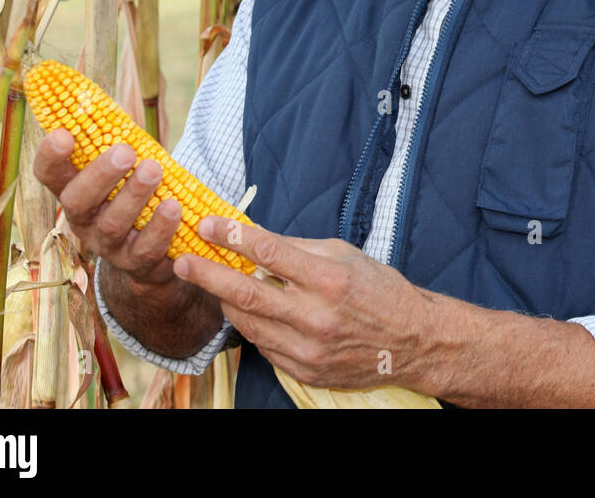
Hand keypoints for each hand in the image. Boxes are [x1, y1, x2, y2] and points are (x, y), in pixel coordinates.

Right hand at [31, 128, 182, 288]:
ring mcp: (110, 247)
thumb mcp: (125, 166)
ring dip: (133, 196)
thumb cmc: (137, 192)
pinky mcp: (139, 264)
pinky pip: (146, 250)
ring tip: (155, 170)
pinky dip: (160, 229)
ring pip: (112, 225)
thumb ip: (114, 136)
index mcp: (75, 191)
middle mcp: (84, 221)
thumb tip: (96, 93)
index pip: (49, 176)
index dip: (50, 157)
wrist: (156, 251)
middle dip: (99, 175)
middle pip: (77, 202)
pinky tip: (174, 207)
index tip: (63, 134)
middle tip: (125, 151)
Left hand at [172, 217, 434, 389]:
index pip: (268, 251)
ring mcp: (308, 348)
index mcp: (329, 278)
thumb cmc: (381, 290)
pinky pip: (264, 346)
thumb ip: (298, 249)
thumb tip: (253, 238)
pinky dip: (253, 326)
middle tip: (182, 260)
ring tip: (216, 285)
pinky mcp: (304, 370)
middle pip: (245, 293)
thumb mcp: (345, 255)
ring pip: (247, 323)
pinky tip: (254, 312)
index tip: (207, 224)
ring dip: (227, 301)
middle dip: (207, 275)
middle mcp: (316, 315)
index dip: (232, 236)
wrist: (412, 342)